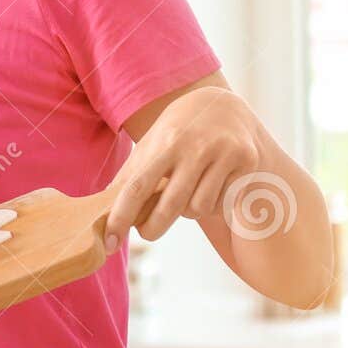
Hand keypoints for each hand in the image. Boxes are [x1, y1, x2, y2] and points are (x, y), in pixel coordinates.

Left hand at [103, 86, 262, 249]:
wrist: (224, 105)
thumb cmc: (178, 130)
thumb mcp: (152, 142)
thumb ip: (130, 174)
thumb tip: (101, 209)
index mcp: (165, 141)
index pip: (137, 186)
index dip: (121, 217)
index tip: (108, 242)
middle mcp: (195, 147)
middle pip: (170, 205)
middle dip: (153, 228)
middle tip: (146, 233)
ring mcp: (223, 154)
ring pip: (198, 209)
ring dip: (188, 211)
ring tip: (187, 194)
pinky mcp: (246, 162)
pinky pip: (222, 203)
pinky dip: (212, 205)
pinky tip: (212, 186)